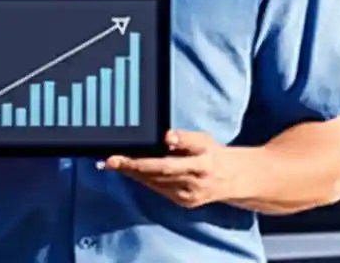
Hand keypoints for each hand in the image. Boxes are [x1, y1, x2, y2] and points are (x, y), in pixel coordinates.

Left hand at [101, 130, 243, 208]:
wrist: (230, 180)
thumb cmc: (212, 154)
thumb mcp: (203, 139)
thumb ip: (185, 138)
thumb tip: (166, 137)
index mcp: (201, 161)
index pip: (170, 160)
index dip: (148, 158)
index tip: (129, 152)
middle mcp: (194, 180)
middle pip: (157, 173)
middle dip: (132, 166)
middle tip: (109, 160)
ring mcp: (187, 195)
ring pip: (155, 182)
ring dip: (132, 173)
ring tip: (112, 163)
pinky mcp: (182, 202)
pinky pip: (158, 189)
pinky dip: (143, 179)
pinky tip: (129, 171)